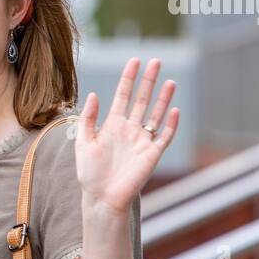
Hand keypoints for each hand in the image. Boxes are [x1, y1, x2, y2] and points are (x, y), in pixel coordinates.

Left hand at [76, 57, 178, 215]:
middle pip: (142, 100)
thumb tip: (94, 95)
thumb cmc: (90, 173)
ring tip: (170, 81)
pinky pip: (164, 137)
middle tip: (157, 61)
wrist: (101, 197)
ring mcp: (142, 141)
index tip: (135, 61)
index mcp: (113, 125)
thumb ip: (88, 119)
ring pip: (156, 114)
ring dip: (163, 99)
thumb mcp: (83, 142)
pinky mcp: (152, 155)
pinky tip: (175, 110)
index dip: (128, 79)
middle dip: (149, 81)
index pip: (123, 96)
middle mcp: (130, 130)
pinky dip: (171, 125)